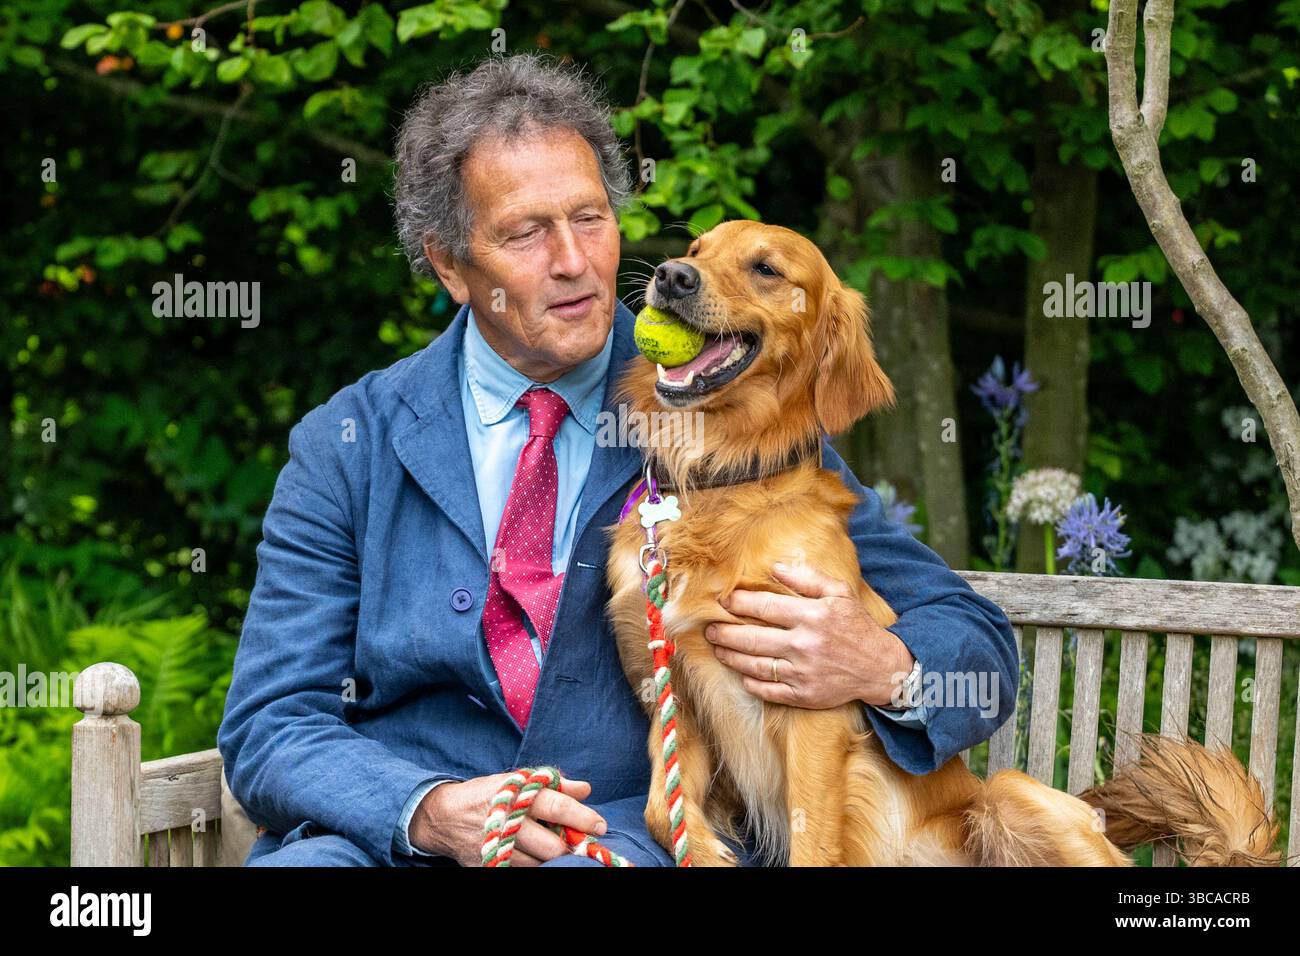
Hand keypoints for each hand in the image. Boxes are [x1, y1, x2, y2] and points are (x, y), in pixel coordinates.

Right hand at [411, 772, 607, 865]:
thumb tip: (586, 790)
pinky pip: (521, 872)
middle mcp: (505, 821)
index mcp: (515, 794)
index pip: (555, 806)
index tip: (600, 826)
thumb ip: (554, 784)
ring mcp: (496, 847)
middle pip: (550, 845)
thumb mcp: (517, 780)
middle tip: (581, 845)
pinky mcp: (487, 866)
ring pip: (538, 864)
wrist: (444, 816)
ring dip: (553, 860)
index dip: (582, 818)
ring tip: (558, 850)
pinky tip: (538, 858)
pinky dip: (535, 867)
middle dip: (570, 848)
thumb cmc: (489, 795)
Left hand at [704, 561, 915, 708]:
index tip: (723, 601)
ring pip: (754, 665)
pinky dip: (750, 682)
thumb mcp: (839, 593)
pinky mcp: (803, 695)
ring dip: (731, 656)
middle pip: (752, 638)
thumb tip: (776, 568)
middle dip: (725, 632)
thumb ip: (808, 579)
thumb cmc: (856, 626)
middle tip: (710, 629)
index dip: (738, 603)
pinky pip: (768, 690)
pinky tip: (741, 674)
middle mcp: (804, 645)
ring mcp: (802, 673)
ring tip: (718, 648)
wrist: (880, 667)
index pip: (764, 607)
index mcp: (812, 616)